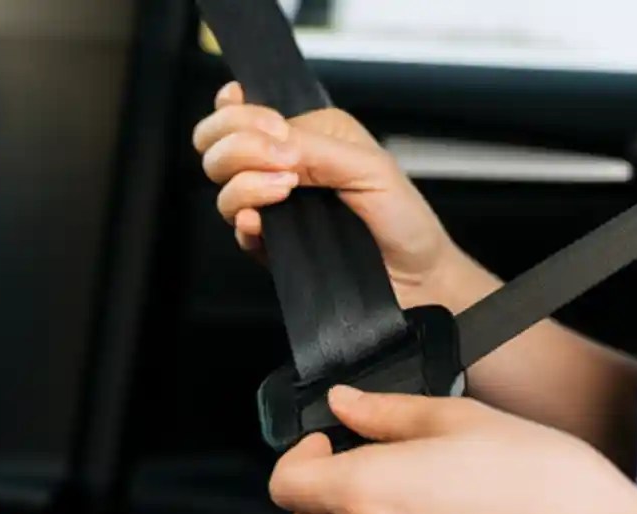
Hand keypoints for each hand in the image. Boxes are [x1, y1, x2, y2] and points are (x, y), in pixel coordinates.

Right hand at [192, 82, 475, 307]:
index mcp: (309, 134)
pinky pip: (237, 228)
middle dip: (234, 147)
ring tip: (286, 192)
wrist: (416, 279)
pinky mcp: (272, 244)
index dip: (242, 116)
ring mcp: (275, 206)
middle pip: (220, 144)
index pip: (245, 110)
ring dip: (245, 184)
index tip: (273, 132)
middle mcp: (286, 166)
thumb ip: (313, 147)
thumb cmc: (405, 220)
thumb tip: (265, 142)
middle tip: (278, 162)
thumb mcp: (368, 167)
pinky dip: (244, 221)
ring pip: (223, 186)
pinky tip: (263, 223)